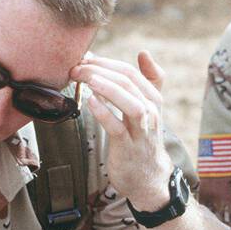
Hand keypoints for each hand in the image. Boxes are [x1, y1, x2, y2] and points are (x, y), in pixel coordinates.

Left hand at [71, 50, 174, 211]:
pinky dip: (105, 113)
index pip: (131, 72)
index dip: (107, 63)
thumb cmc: (142, 138)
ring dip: (107, 88)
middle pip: (129, 84)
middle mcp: (150, 113)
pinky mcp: (128, 149)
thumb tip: (144, 52)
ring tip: (86, 79)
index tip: (85, 60)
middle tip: (77, 68)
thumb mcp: (149, 108)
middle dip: (101, 71)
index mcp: (153, 100)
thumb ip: (149, 81)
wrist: (147, 177)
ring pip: (130, 104)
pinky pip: (118, 128)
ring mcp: (140, 131)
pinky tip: (91, 102)